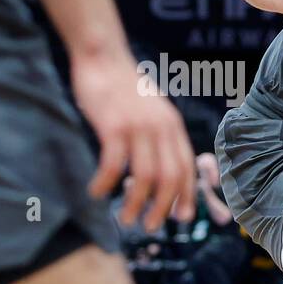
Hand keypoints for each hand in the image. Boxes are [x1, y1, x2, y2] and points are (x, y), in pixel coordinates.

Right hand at [73, 51, 195, 230]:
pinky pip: (113, 163)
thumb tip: (160, 170)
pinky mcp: (114, 126)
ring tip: (125, 219)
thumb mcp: (153, 111)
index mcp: (173, 127)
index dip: (186, 195)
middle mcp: (162, 129)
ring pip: (144, 176)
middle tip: (150, 226)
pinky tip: (96, 192)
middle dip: (162, 207)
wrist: (103, 57)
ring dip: (135, 203)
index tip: (182, 217)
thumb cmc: (124, 88)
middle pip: (170, 177)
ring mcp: (139, 127)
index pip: (186, 168)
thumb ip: (160, 136)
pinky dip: (106, 182)